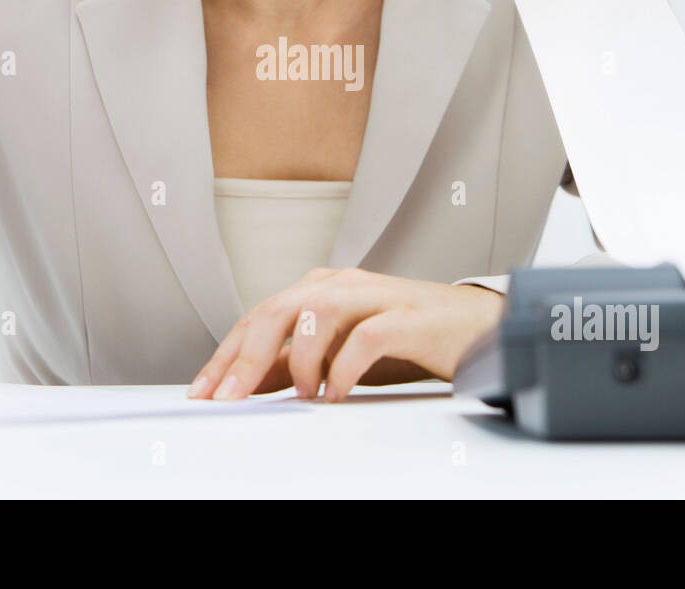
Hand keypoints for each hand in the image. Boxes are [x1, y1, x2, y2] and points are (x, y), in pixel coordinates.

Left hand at [188, 267, 503, 401]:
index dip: (227, 354)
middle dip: (246, 357)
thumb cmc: (410, 339)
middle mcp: (344, 285)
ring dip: (299, 359)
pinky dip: (344, 368)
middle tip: (229, 398)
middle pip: (279, 310)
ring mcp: (377, 296)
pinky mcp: (409, 317)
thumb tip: (249, 384)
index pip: (260, 317)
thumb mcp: (341, 353)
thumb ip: (297, 363)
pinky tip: (337, 393)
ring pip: (317, 312)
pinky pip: (366, 336)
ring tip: (299, 395)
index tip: (204, 391)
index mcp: (322, 289)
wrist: (480, 329)